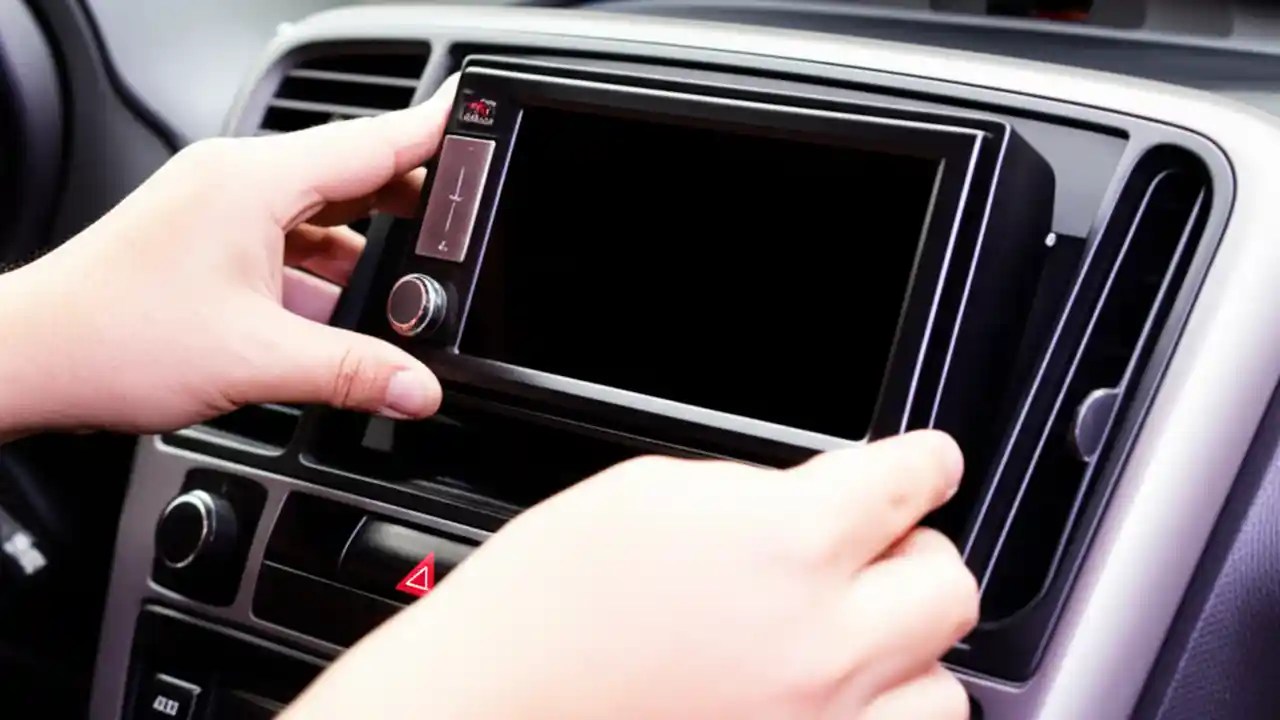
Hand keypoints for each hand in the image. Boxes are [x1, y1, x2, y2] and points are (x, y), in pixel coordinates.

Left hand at [0, 76, 458, 436]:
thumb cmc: (113, 339)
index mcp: (253, 182)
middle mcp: (235, 179)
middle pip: (350, 171)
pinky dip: (320, 266)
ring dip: (362, 244)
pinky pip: (284, 235)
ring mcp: (216, 205)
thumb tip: (418, 387)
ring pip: (317, 209)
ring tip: (404, 286)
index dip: (432, 130)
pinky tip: (338, 310)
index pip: (369, 140)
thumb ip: (352, 372)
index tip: (476, 115)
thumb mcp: (256, 359)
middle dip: (409, 199)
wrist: (27, 359)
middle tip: (461, 226)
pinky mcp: (204, 234)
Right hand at [284, 430, 977, 719]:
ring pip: (943, 688)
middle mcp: (824, 642)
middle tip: (876, 549)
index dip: (925, 463)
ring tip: (853, 637)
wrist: (491, 707)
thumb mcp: (652, 493)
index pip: (911, 481)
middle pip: (950, 585)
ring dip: (909, 650)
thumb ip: (762, 491)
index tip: (927, 464)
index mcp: (787, 542)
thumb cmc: (545, 604)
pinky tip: (829, 694)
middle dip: (917, 553)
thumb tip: (826, 495)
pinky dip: (878, 714)